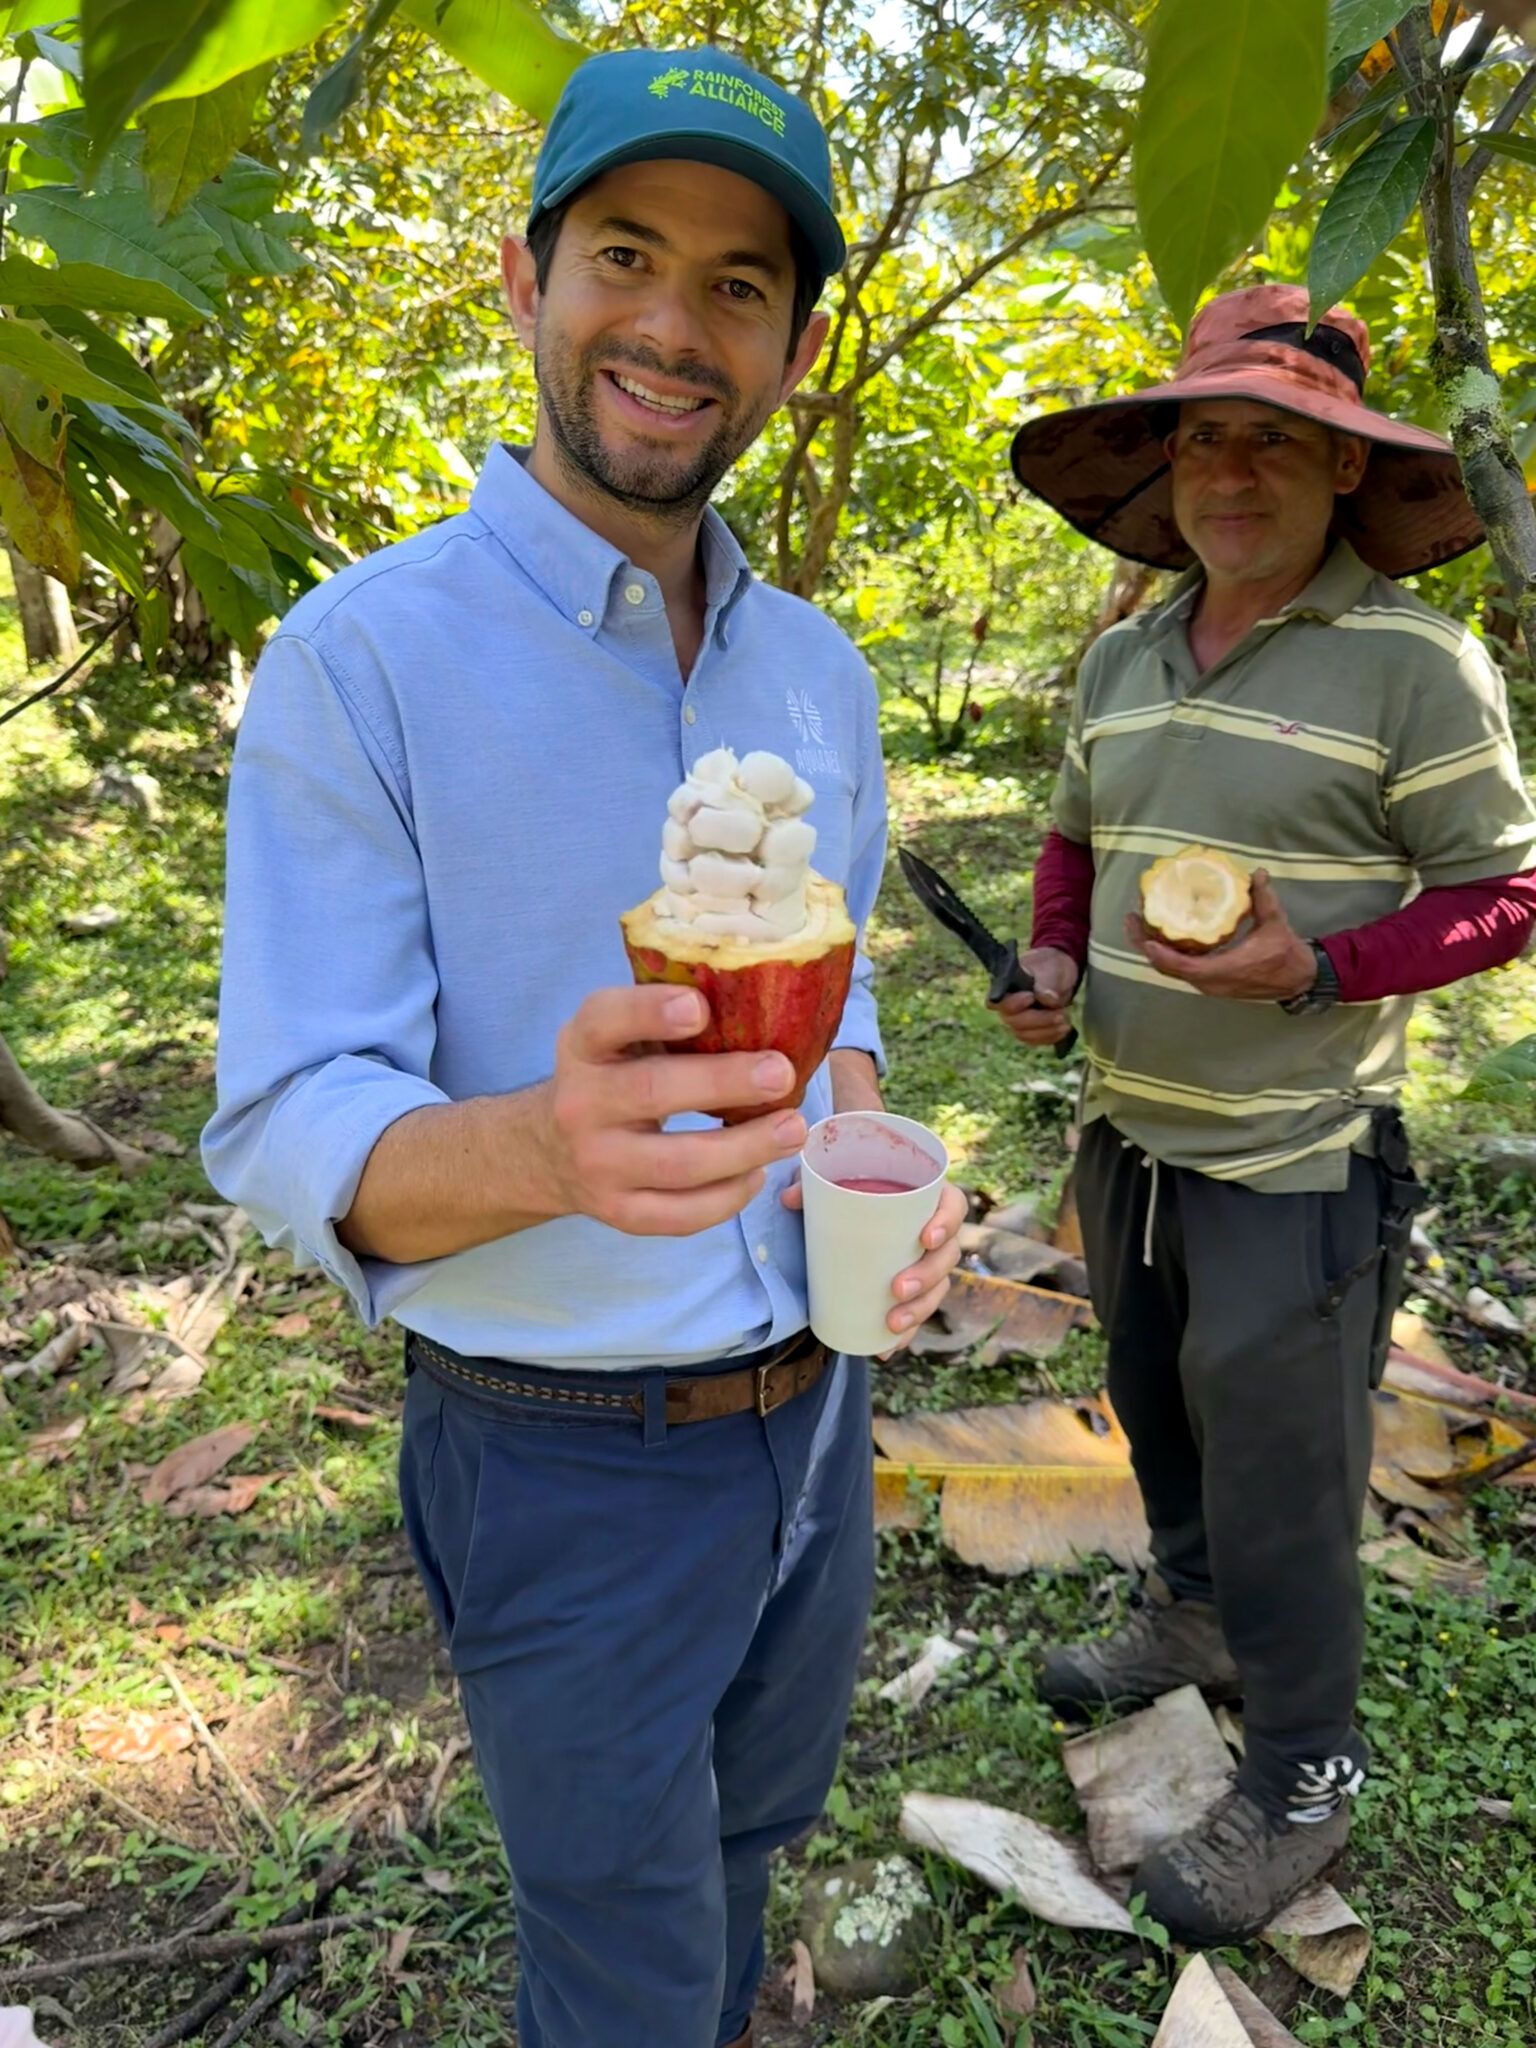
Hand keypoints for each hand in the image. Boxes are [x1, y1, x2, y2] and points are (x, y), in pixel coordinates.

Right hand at [542, 985, 806, 1235]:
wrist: (551, 1151)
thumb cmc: (612, 1077)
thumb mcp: (619, 1037)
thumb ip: (664, 1017)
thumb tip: (759, 1005)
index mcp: (582, 1047)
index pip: (604, 1020)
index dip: (650, 1012)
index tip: (699, 1007)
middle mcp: (580, 1104)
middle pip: (652, 1093)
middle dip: (723, 1084)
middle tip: (780, 1074)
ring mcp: (596, 1165)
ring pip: (678, 1164)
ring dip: (745, 1148)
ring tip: (792, 1129)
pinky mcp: (618, 1212)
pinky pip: (681, 1215)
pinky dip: (728, 1197)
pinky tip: (757, 1172)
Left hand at [780, 1176, 967, 1357]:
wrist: (836, 1228)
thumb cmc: (843, 1196)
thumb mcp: (827, 1189)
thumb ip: (809, 1188)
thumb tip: (788, 1200)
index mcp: (924, 1200)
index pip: (953, 1205)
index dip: (947, 1221)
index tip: (925, 1238)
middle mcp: (933, 1233)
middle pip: (947, 1255)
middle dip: (927, 1276)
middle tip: (897, 1288)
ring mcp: (926, 1265)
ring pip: (938, 1289)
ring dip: (919, 1310)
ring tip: (892, 1323)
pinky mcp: (913, 1293)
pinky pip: (917, 1316)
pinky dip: (903, 1335)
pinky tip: (886, 1349)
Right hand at [993, 946, 1080, 1044]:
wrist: (1058, 973)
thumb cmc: (1048, 966)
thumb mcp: (1049, 968)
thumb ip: (1046, 983)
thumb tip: (1048, 1000)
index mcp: (1005, 988)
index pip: (995, 1002)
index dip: (1012, 1004)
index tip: (1031, 997)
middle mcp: (1006, 1007)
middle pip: (1014, 1022)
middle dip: (1039, 1020)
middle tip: (1061, 1013)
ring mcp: (1017, 1021)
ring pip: (1024, 1034)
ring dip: (1047, 1031)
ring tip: (1066, 1020)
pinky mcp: (1029, 1030)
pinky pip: (1035, 1040)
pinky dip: (1051, 1037)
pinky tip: (1064, 1029)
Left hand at [1126, 869, 1315, 1000]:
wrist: (1296, 978)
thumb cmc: (1284, 953)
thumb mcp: (1275, 923)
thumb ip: (1264, 898)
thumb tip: (1257, 873)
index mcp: (1223, 970)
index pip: (1184, 967)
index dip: (1162, 955)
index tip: (1145, 939)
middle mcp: (1210, 982)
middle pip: (1168, 968)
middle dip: (1145, 945)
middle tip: (1132, 919)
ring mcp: (1208, 985)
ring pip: (1171, 970)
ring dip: (1153, 950)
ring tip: (1139, 924)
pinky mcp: (1208, 982)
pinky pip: (1180, 970)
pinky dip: (1166, 954)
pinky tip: (1159, 934)